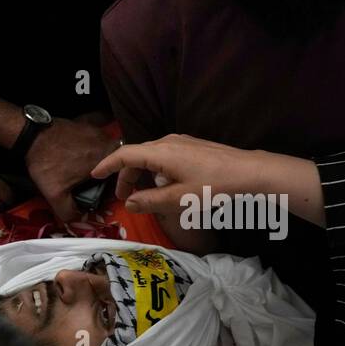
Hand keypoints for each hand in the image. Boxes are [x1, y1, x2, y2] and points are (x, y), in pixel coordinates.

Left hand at [27, 118, 119, 221]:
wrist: (31, 134)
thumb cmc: (47, 163)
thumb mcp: (55, 194)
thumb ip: (69, 212)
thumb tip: (80, 220)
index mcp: (106, 159)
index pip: (121, 177)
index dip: (113, 188)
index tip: (102, 194)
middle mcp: (107, 142)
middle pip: (115, 163)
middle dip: (108, 173)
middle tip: (93, 182)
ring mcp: (98, 130)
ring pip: (108, 150)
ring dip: (101, 159)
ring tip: (85, 169)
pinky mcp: (87, 124)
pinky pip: (97, 138)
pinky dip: (92, 146)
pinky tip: (81, 152)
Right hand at [92, 134, 269, 212]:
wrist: (249, 173)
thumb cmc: (215, 186)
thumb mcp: (180, 199)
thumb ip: (151, 201)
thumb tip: (129, 202)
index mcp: (161, 152)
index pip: (125, 155)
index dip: (108, 165)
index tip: (94, 175)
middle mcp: (168, 142)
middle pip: (137, 156)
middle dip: (127, 176)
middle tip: (125, 198)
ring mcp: (182, 143)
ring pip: (152, 157)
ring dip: (143, 175)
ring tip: (145, 195)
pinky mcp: (193, 148)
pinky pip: (165, 157)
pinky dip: (157, 171)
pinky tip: (166, 186)